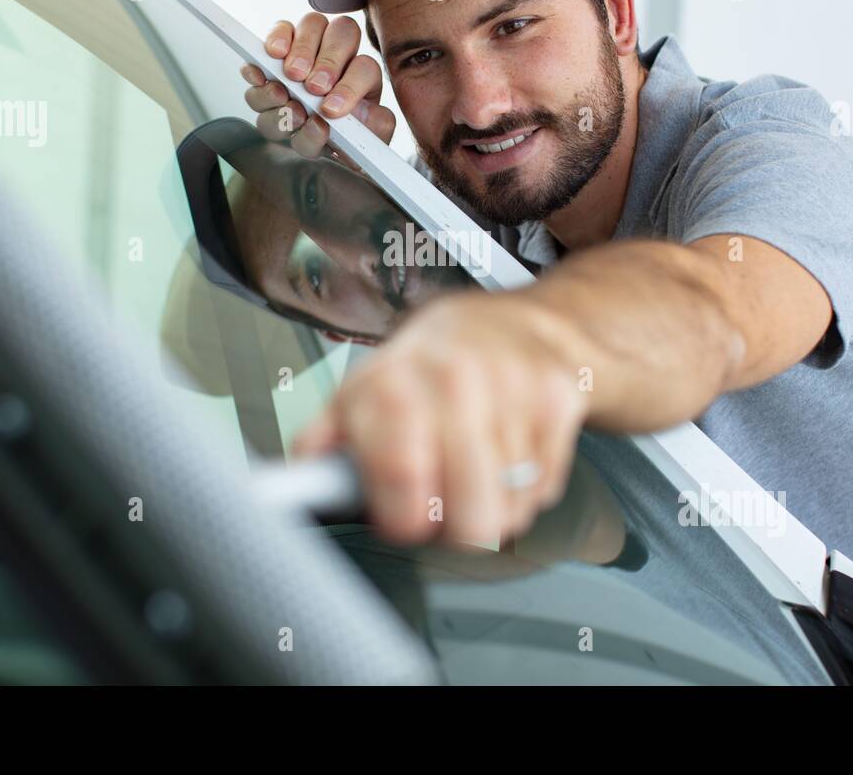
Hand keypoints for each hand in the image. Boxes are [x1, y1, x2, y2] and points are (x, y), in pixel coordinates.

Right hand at [240, 13, 396, 157]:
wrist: (314, 142)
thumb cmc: (340, 140)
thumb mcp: (363, 143)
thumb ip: (373, 130)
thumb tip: (364, 113)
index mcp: (363, 77)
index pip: (364, 69)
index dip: (349, 87)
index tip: (330, 110)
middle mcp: (340, 54)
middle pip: (340, 33)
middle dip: (326, 63)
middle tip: (311, 89)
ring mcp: (310, 46)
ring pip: (310, 26)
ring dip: (298, 53)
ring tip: (285, 87)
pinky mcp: (280, 47)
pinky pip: (278, 32)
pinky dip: (271, 45)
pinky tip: (262, 69)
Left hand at [292, 291, 589, 546]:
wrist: (516, 324)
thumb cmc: (432, 365)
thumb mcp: (363, 390)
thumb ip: (324, 441)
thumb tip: (294, 484)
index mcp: (392, 381)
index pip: (399, 476)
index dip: (401, 519)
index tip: (400, 520)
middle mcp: (453, 380)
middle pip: (469, 520)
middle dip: (452, 529)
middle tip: (442, 503)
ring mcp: (512, 390)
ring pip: (509, 512)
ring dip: (491, 507)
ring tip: (474, 471)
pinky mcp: (558, 402)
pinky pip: (543, 491)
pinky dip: (525, 488)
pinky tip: (508, 455)